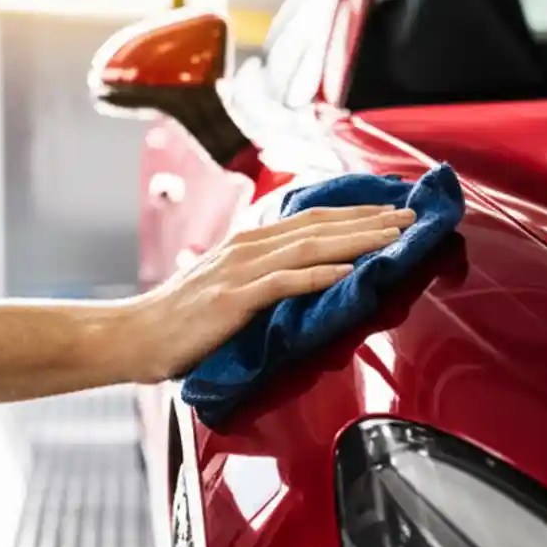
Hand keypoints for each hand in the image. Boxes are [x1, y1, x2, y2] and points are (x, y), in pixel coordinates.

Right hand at [115, 204, 415, 382]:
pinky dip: (319, 275)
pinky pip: (285, 283)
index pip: (312, 219)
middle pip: (320, 226)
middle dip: (370, 220)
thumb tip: (304, 274)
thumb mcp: (227, 286)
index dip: (356, 212)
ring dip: (356, 240)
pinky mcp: (234, 300)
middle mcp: (248, 247)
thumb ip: (263, 275)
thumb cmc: (181, 319)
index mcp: (249, 242)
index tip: (393, 210)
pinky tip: (348, 271)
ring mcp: (240, 271)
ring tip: (392, 237)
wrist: (134, 336)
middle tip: (411, 216)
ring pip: (310, 247)